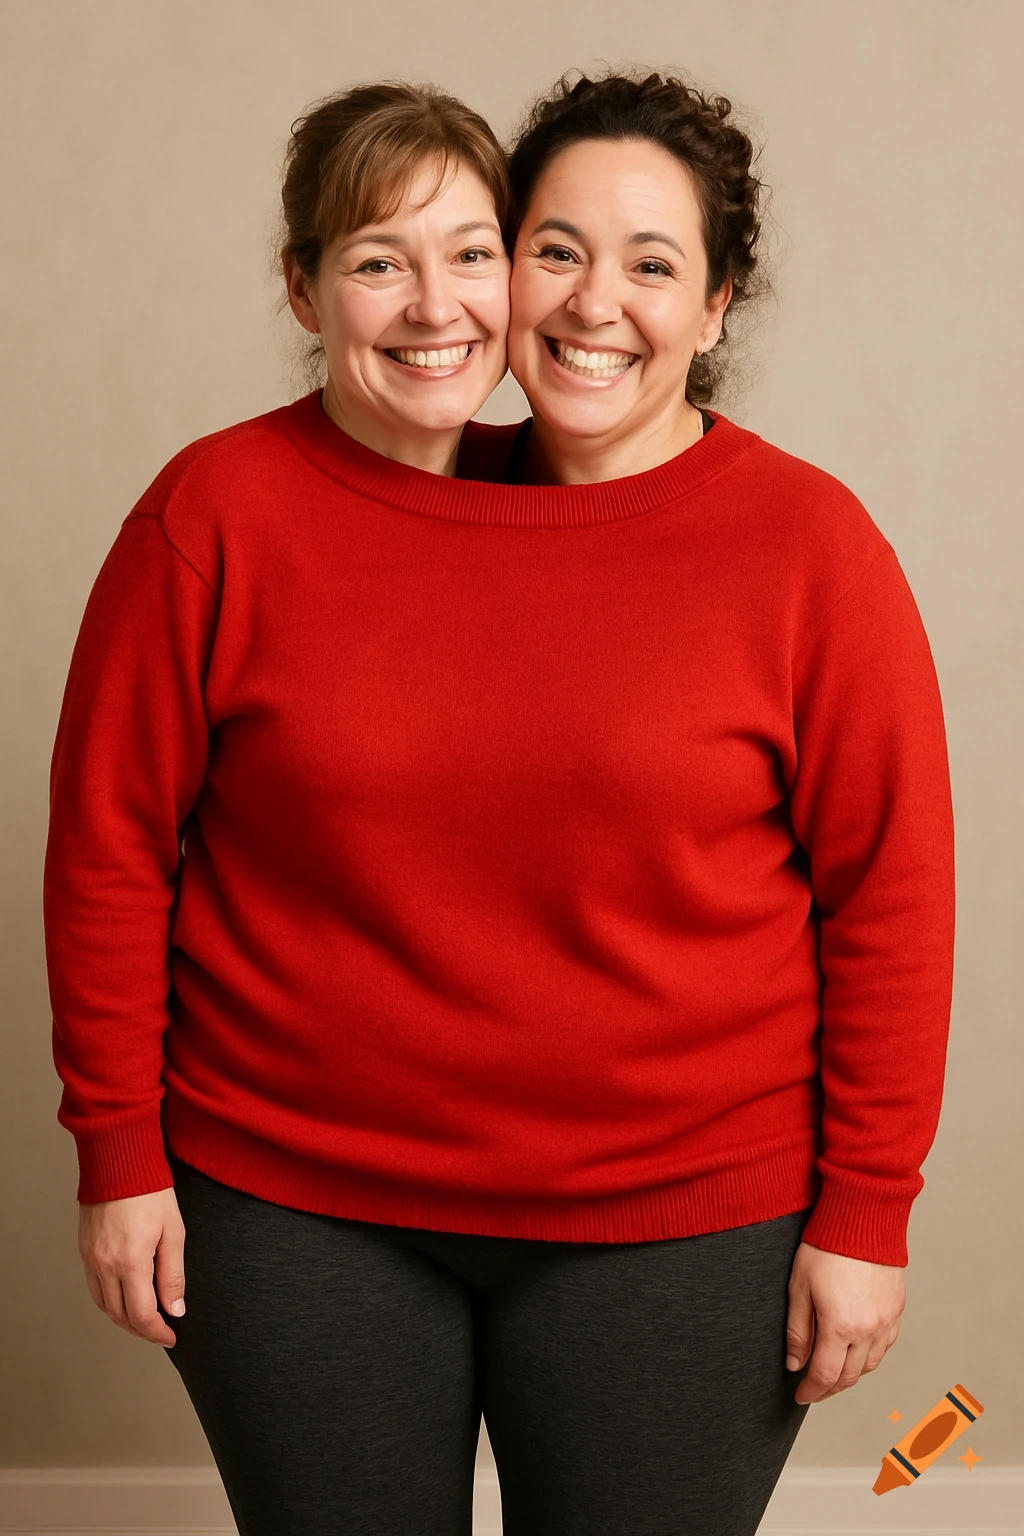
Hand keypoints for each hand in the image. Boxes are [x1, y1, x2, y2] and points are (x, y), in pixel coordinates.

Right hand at [78, 1187, 185, 1346]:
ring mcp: (91, 1259)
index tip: (171, 1336)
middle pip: (120, 1316)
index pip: (142, 1314)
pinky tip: (124, 1299)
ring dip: (124, 1319)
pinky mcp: (85, 1251)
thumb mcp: (173, 1232)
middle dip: (142, 1330)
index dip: (157, 1332)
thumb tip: (175, 1309)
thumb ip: (173, 1275)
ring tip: (145, 1320)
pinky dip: (109, 1302)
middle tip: (161, 1331)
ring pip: (104, 1306)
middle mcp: (105, 1265)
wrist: (119, 1162)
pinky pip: (94, 1289)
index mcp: (130, 1263)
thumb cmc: (150, 1192)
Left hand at [786, 1241, 904, 1403]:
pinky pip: (885, 1345)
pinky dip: (869, 1356)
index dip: (811, 1390)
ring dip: (851, 1375)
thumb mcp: (799, 1287)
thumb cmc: (826, 1247)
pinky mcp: (897, 1309)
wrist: (862, 1218)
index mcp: (841, 1327)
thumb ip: (798, 1331)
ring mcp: (886, 1321)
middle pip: (850, 1376)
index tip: (800, 1396)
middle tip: (814, 1389)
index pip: (825, 1375)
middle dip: (830, 1388)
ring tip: (833, 1373)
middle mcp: (868, 1330)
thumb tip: (795, 1363)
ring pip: (870, 1364)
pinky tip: (858, 1351)